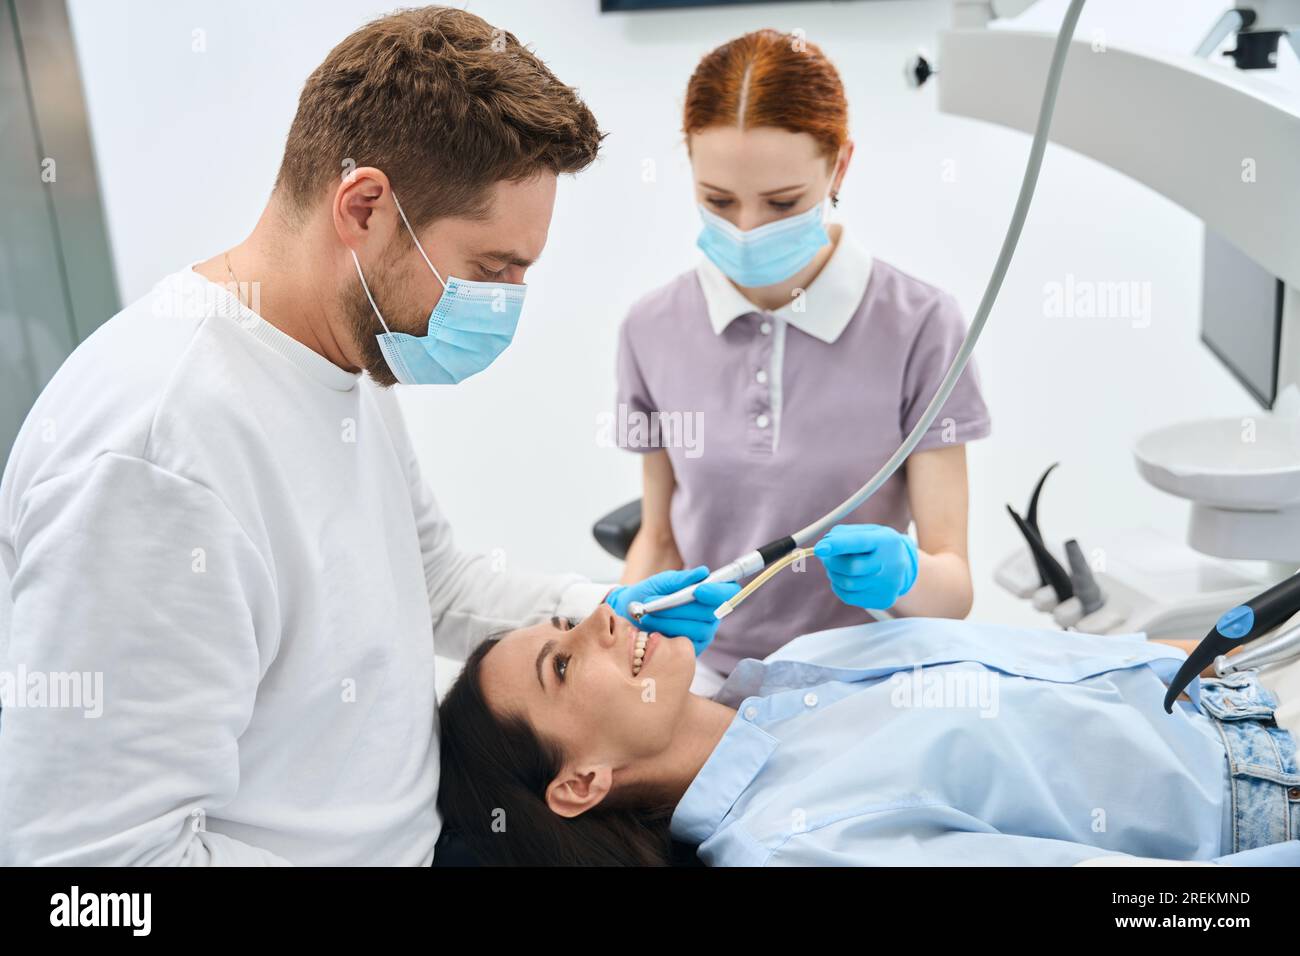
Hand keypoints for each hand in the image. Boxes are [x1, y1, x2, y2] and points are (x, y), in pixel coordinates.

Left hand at [606, 566, 740, 655]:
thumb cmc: (648, 594)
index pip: (729, 592)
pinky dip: (665, 633)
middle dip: (681, 607)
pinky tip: (651, 628)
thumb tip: (702, 572)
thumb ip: (681, 579)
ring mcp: (703, 634)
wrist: (628, 614)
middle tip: (653, 601)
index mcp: (709, 594)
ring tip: (647, 613)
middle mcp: (711, 615)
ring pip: (697, 628)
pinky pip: (685, 643)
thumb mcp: (662, 582)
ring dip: (669, 619)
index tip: (699, 590)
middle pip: (710, 612)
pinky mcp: (692, 650)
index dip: (718, 592)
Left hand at [813, 524, 918, 610]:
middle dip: (831, 561)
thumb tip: (822, 548)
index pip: (859, 542)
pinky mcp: (882, 600)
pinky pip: (848, 597)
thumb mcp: (867, 531)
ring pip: (847, 583)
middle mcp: (890, 564)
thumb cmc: (878, 545)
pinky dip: (839, 586)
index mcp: (886, 541)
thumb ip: (843, 534)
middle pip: (851, 567)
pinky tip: (844, 578)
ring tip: (837, 567)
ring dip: (833, 574)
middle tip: (825, 556)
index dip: (837, 545)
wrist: (903, 567)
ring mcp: (887, 584)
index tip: (819, 548)